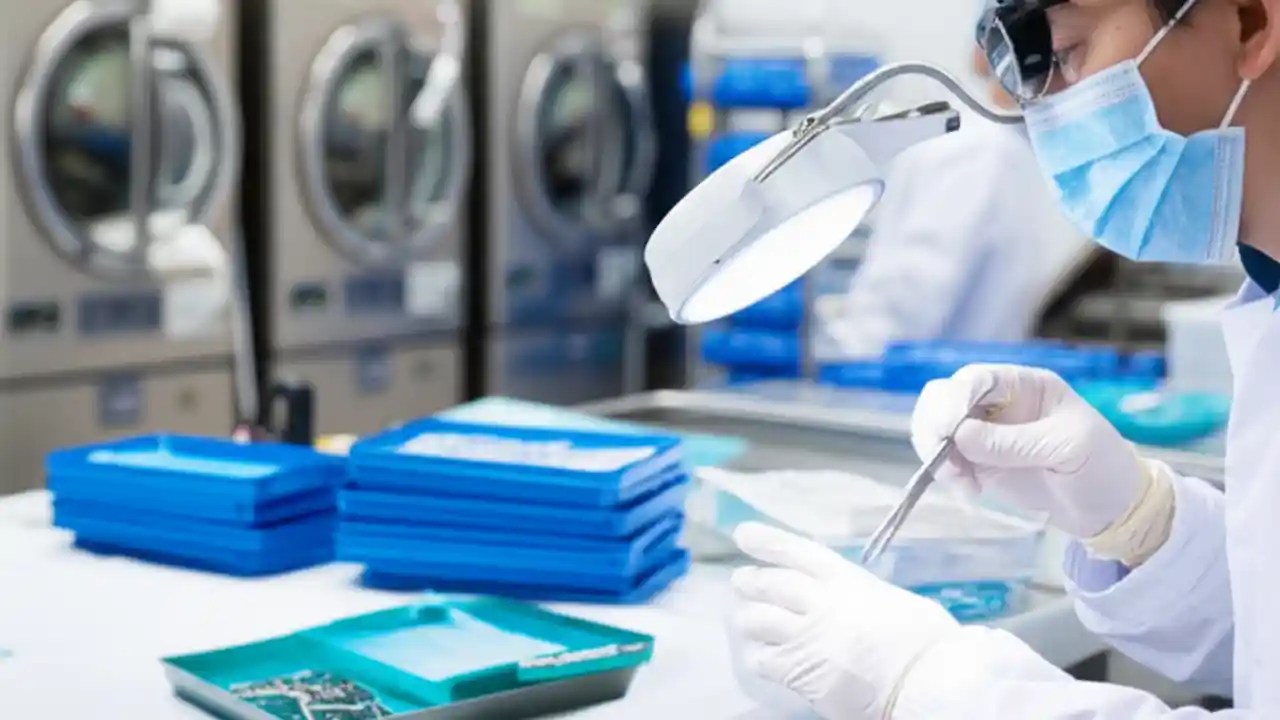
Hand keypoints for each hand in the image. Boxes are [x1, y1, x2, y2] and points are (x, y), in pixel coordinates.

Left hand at [730, 523, 958, 719]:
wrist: (926, 680)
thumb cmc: (926, 641)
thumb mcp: (894, 602)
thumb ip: (865, 596)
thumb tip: (858, 602)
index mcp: (848, 580)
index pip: (797, 552)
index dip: (768, 541)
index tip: (743, 534)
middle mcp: (820, 602)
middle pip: (770, 584)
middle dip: (751, 581)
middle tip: (740, 580)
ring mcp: (805, 635)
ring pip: (757, 619)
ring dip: (748, 618)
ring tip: (745, 619)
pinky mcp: (798, 670)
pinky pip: (762, 659)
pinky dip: (758, 655)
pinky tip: (760, 656)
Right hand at [911, 364, 1142, 538]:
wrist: (1110, 510)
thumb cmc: (1102, 466)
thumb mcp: (1068, 447)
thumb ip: (1014, 442)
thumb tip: (959, 436)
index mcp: (1024, 385)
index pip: (974, 379)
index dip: (954, 399)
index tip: (949, 429)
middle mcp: (997, 404)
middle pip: (944, 399)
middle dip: (935, 425)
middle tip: (942, 459)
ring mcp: (984, 434)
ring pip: (936, 429)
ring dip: (936, 454)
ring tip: (962, 483)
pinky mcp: (978, 463)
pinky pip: (944, 460)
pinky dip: (946, 474)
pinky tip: (970, 491)